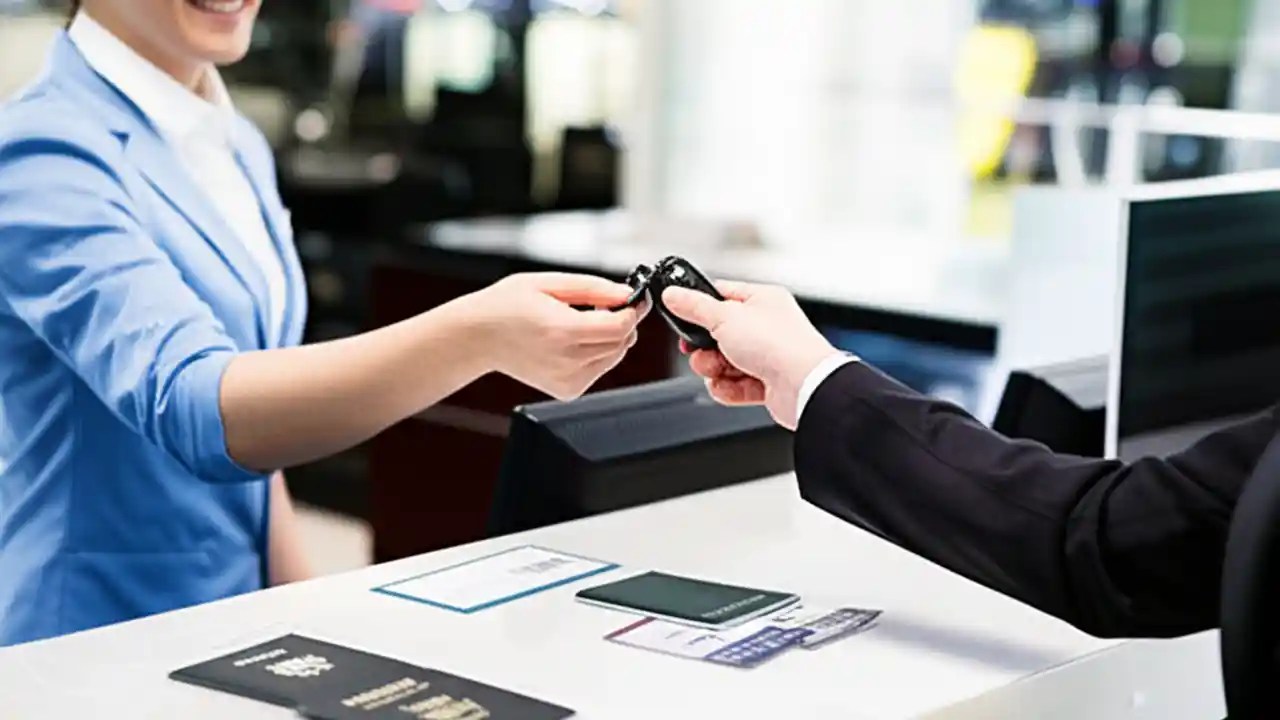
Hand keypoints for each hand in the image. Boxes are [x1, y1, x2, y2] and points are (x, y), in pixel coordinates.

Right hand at [470, 273, 645, 399]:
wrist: (478, 337)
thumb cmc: (506, 306)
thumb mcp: (549, 283)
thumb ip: (593, 288)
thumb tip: (626, 294)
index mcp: (562, 331)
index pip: (621, 326)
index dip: (631, 310)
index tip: (629, 298)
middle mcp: (567, 360)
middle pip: (622, 342)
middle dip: (620, 322)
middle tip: (599, 306)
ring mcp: (568, 381)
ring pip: (615, 356)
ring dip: (609, 338)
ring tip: (578, 322)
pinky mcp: (568, 391)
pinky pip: (599, 369)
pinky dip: (596, 354)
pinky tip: (571, 342)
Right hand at [663, 281, 838, 428]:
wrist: (804, 386)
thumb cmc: (779, 344)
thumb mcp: (724, 316)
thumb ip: (693, 306)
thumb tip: (672, 294)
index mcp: (761, 300)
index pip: (721, 295)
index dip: (697, 307)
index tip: (681, 316)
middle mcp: (765, 327)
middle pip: (717, 334)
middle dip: (704, 347)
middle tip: (700, 349)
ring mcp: (767, 356)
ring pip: (722, 362)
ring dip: (714, 369)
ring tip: (720, 369)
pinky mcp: (766, 383)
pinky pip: (734, 386)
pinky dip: (728, 388)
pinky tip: (731, 386)